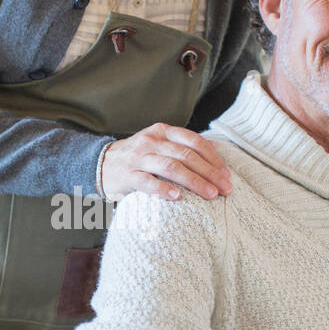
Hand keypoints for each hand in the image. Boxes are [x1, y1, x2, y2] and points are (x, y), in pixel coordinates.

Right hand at [100, 123, 231, 200]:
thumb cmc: (138, 157)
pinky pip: (147, 182)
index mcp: (163, 131)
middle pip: (186, 155)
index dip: (213, 158)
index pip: (194, 142)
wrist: (101, 164)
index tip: (227, 175)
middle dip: (209, 173)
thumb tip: (214, 150)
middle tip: (225, 189)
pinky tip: (177, 198)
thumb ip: (183, 145)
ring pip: (171, 167)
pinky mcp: (127, 175)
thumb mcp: (159, 143)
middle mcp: (152, 141)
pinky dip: (163, 190)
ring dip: (194, 182)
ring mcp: (139, 158)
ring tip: (210, 195)